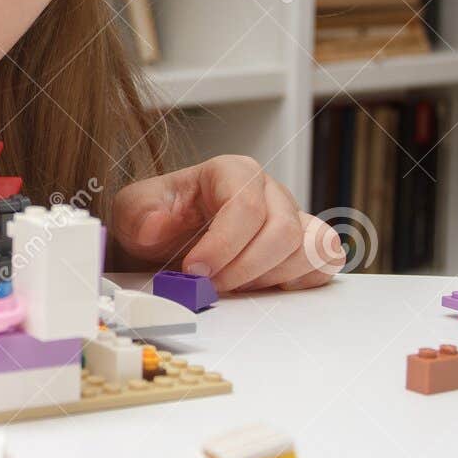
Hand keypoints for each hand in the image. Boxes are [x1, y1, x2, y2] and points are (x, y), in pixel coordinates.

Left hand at [110, 155, 343, 292]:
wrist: (168, 242)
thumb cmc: (157, 222)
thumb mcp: (131, 212)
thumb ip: (139, 214)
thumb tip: (156, 225)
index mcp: (232, 172)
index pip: (246, 205)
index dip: (223, 245)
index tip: (194, 269)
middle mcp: (269, 190)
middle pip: (282, 231)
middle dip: (243, 268)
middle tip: (210, 285)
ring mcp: (292, 216)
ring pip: (307, 248)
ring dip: (266, 278)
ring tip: (231, 283)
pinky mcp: (304, 244)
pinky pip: (326, 260)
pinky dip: (300, 279)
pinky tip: (264, 285)